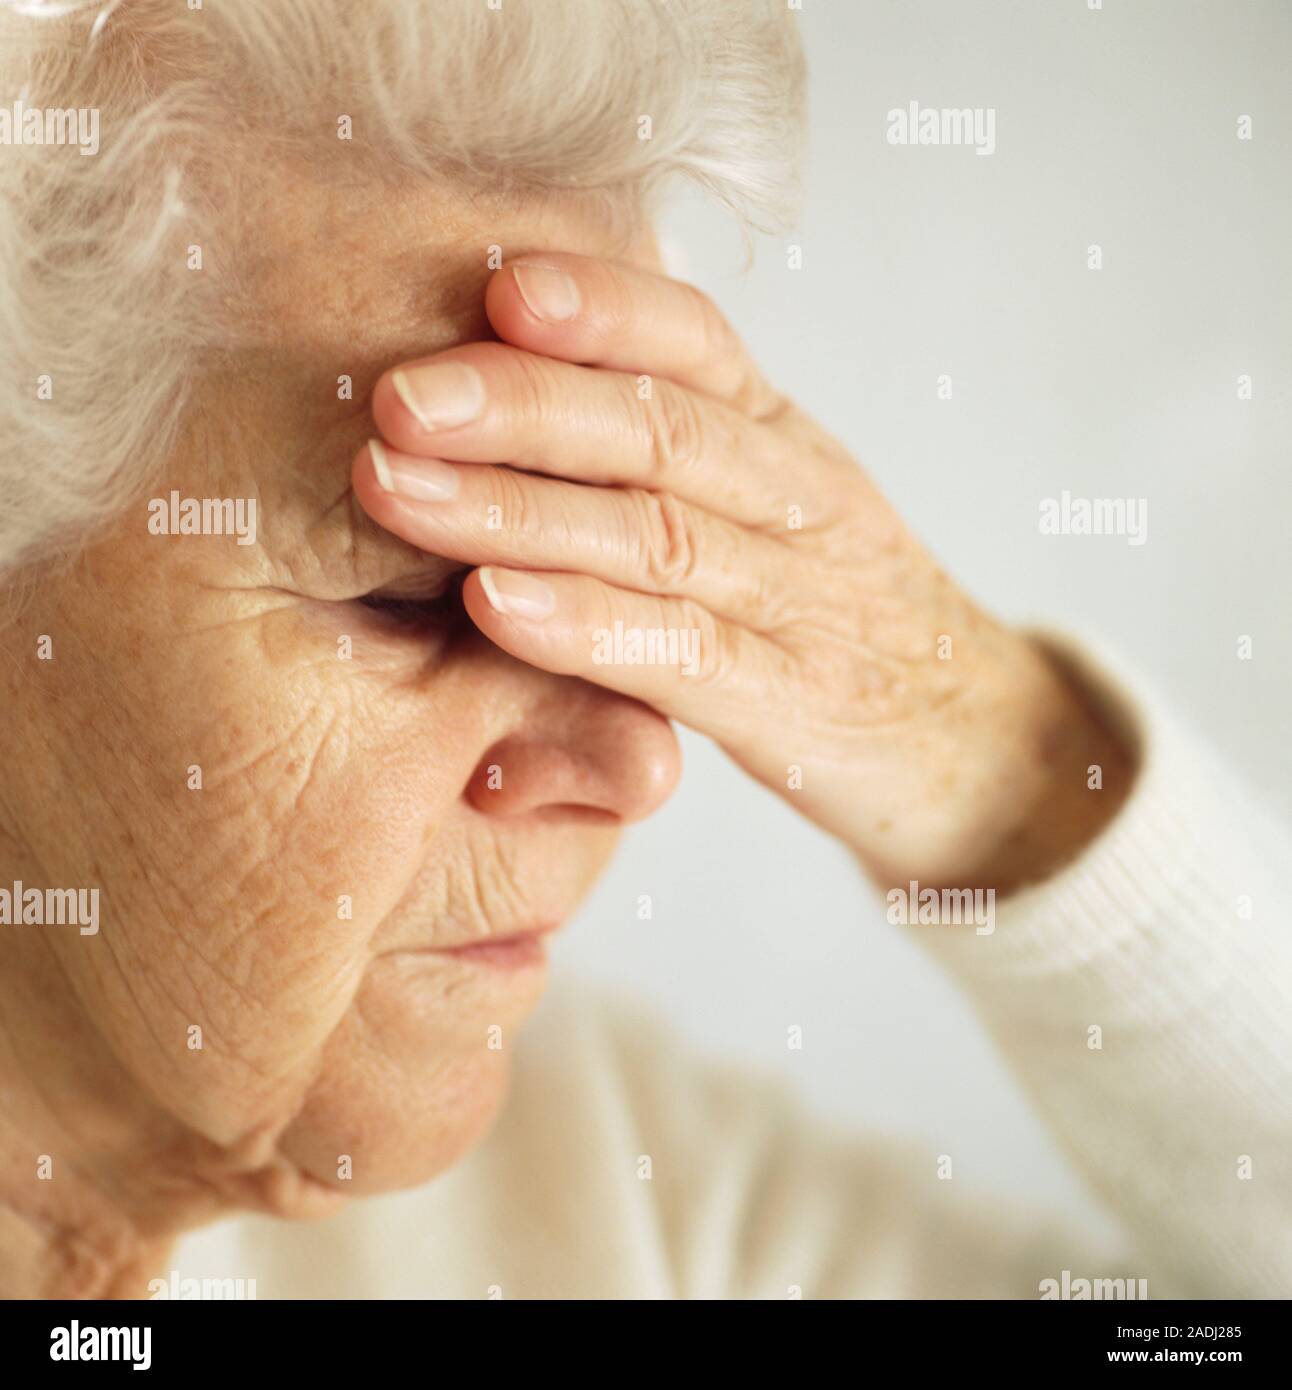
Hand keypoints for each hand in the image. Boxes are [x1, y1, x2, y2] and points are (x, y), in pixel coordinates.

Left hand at [353, 253, 1131, 890]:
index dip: (602, 308)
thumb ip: (672, 449)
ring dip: (521, 509)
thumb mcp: (773, 509)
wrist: (977, 738)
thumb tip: (521, 371)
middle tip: (399, 397)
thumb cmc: (837, 613)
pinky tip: (494, 607)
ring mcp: (803, 603)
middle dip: (524, 404)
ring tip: (401, 489)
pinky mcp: (796, 704)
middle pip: (662, 430)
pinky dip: (588, 626)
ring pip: (658, 535)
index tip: (496, 280)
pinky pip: (684, 654)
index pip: (697, 344)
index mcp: (780, 442)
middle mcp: (796, 502)